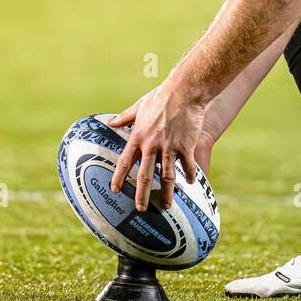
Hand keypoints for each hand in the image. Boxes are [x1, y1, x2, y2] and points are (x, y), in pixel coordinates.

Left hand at [107, 80, 211, 210]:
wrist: (184, 91)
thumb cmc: (161, 97)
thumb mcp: (139, 106)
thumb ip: (124, 117)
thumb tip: (110, 122)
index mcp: (138, 137)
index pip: (125, 162)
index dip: (119, 178)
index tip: (116, 190)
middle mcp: (152, 145)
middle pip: (145, 176)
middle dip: (142, 195)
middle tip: (141, 209)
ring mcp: (169, 148)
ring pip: (167, 177)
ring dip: (166, 193)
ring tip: (166, 206)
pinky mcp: (185, 147)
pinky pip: (187, 167)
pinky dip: (189, 176)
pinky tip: (190, 183)